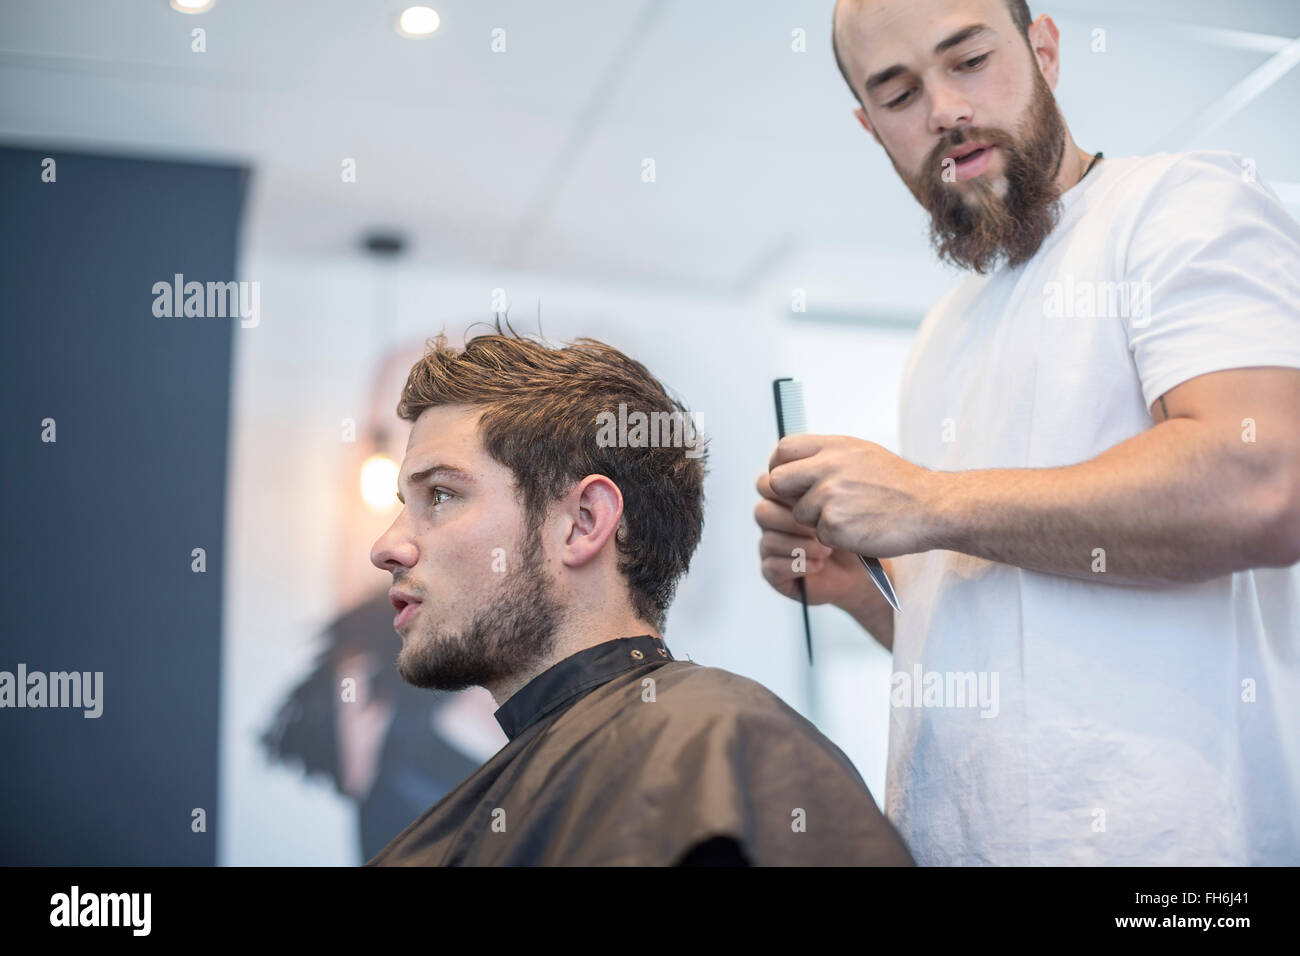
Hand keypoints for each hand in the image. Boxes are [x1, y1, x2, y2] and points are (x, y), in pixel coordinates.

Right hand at [755, 471, 879, 609]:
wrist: (870, 567)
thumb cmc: (859, 529)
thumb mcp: (848, 496)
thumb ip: (825, 478)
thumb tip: (812, 481)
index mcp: (787, 494)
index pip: (769, 482)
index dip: (786, 489)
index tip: (815, 496)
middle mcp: (777, 518)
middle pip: (762, 511)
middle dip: (792, 519)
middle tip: (819, 526)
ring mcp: (774, 545)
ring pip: (768, 539)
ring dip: (799, 545)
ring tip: (826, 550)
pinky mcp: (775, 571)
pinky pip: (771, 566)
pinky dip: (796, 565)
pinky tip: (819, 565)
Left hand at [766, 434, 944, 557]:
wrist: (932, 507)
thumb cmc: (901, 485)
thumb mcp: (863, 455)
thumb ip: (829, 456)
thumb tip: (798, 465)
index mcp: (834, 447)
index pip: (783, 450)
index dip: (780, 466)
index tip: (788, 481)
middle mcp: (827, 466)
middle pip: (777, 481)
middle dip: (789, 497)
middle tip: (810, 505)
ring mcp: (829, 495)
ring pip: (799, 513)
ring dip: (818, 521)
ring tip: (852, 516)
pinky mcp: (834, 523)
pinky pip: (819, 535)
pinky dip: (836, 538)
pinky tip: (859, 529)